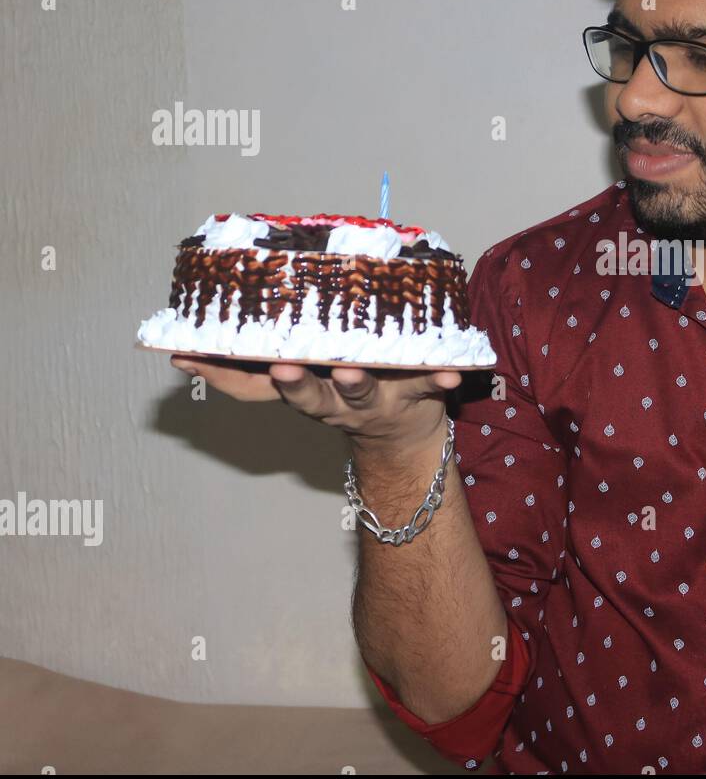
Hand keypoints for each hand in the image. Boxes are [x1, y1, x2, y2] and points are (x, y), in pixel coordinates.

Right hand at [170, 355, 462, 454]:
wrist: (404, 435)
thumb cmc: (344, 387)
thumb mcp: (296, 378)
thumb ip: (256, 360)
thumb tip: (179, 343)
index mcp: (301, 386)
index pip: (252, 383)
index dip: (219, 373)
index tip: (187, 357)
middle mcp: (332, 397)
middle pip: (307, 394)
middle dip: (294, 383)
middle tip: (283, 368)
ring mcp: (374, 397)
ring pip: (360, 392)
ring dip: (354, 382)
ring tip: (351, 371)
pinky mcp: (416, 392)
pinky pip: (428, 384)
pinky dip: (440, 378)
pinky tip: (453, 373)